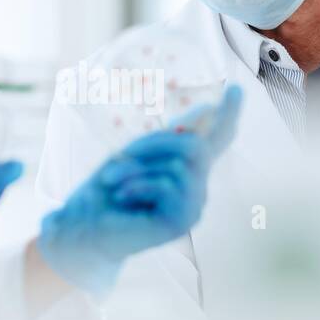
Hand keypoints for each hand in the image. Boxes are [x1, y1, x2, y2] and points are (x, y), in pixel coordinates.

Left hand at [37, 85, 242, 297]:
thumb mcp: (136, 155)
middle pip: (194, 145)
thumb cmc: (106, 193)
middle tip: (116, 160)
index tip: (236, 89)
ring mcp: (193, 205)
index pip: (215, 141)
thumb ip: (170, 139)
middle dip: (153, 145)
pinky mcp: (184, 220)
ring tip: (117, 187)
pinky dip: (138, 185)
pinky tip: (124, 199)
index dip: (227, 115)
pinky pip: (168, 184)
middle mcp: (196, 188)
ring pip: (179, 164)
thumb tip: (207, 109)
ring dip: (137, 169)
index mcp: (185, 170)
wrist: (83, 229)